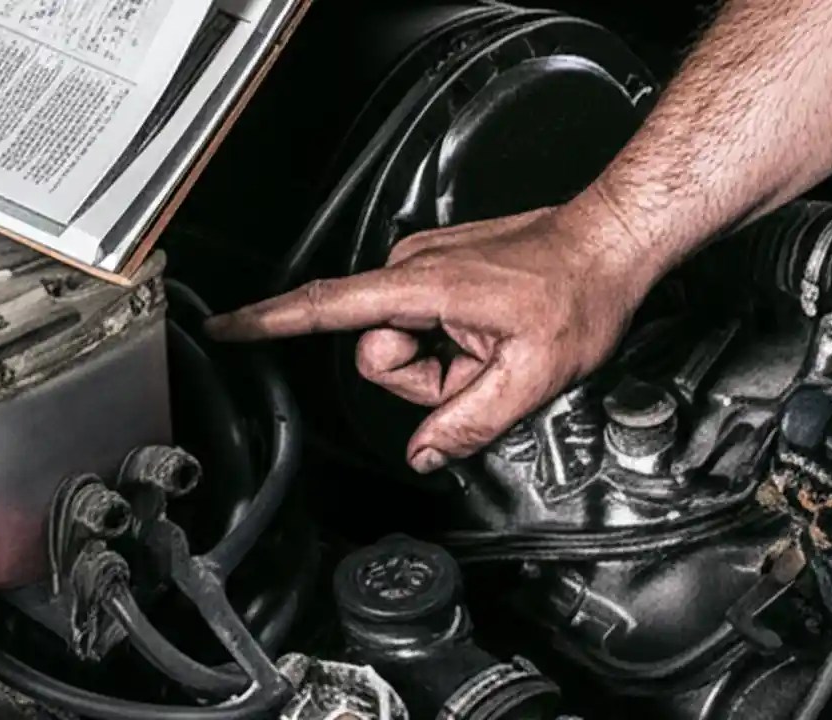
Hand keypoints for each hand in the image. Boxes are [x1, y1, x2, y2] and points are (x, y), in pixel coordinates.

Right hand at [205, 198, 661, 473]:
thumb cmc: (577, 290)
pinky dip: (449, 345)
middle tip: (480, 365)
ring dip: (443, 364)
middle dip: (424, 379)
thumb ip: (470, 421)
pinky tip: (488, 332)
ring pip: (400, 347)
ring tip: (491, 346)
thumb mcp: (533, 373)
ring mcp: (421, 272)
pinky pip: (419, 329)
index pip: (326, 307)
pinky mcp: (434, 276)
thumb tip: (425, 453)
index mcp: (422, 287)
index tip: (224, 328)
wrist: (607, 244)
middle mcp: (410, 272)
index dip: (269, 321)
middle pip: (376, 356)